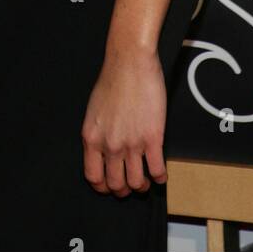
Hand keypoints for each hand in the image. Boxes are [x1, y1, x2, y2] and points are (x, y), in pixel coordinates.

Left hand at [80, 46, 166, 196]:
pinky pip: (157, 170)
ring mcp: (132, 143)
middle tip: (130, 185)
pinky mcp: (153, 137)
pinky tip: (160, 174)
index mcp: (92, 137)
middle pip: (116, 184)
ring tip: (145, 180)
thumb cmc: (113, 79)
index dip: (103, 186)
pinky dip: (160, 177)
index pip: (93, 176)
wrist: (130, 61)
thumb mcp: (94, 110)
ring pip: (136, 182)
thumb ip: (98, 133)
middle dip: (123, 190)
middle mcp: (110, 144)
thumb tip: (102, 150)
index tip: (110, 186)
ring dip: (142, 186)